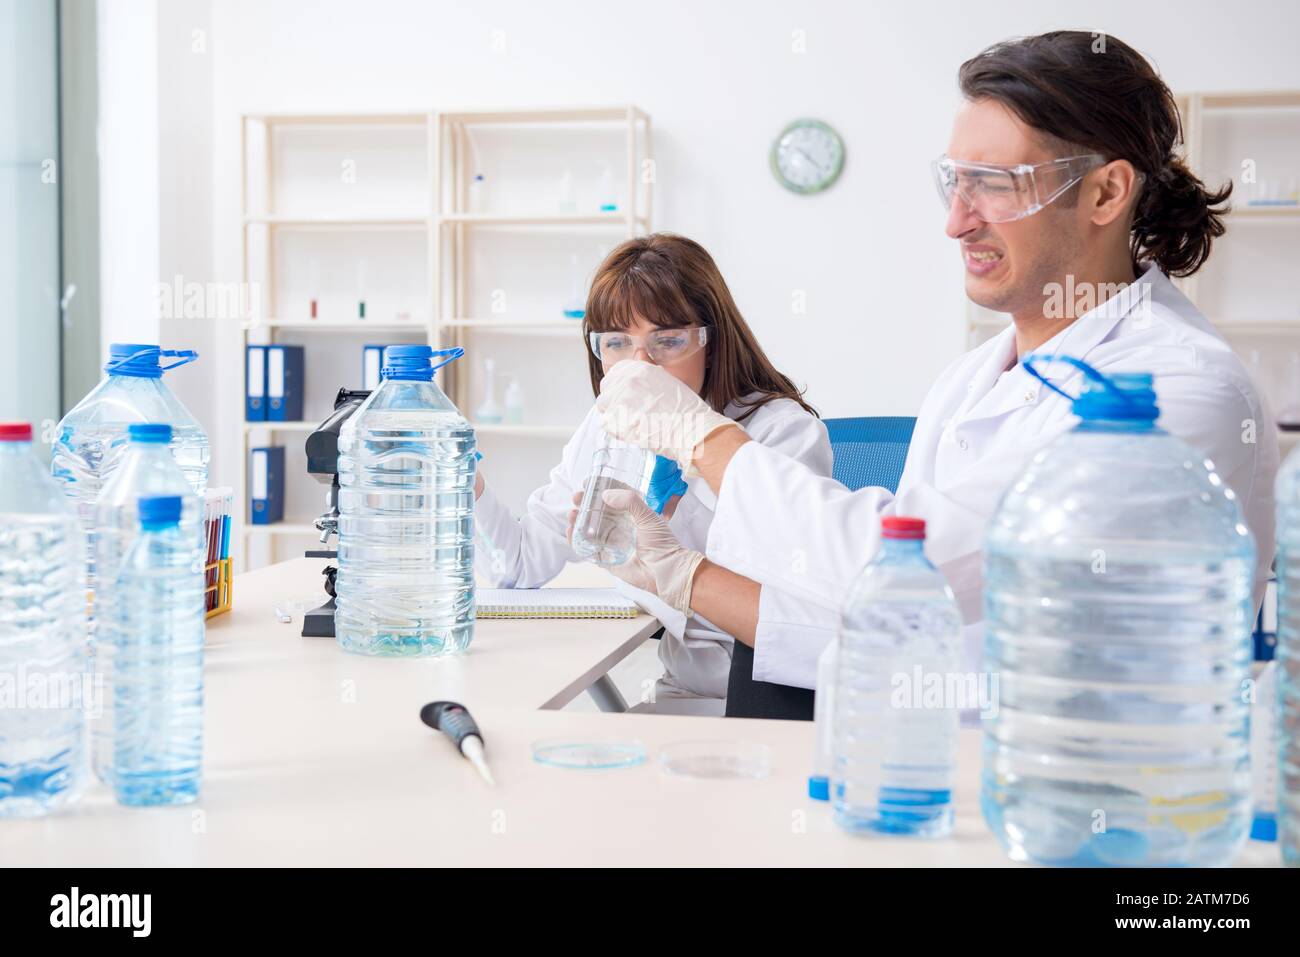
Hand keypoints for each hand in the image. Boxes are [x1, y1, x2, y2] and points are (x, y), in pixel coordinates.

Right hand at [567, 488, 704, 615]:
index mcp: (633, 514)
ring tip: (572, 514)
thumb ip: (630, 501)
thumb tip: (606, 494)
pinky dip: (577, 540)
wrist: (665, 571)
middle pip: (599, 511)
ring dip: (579, 520)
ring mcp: (614, 543)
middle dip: (586, 503)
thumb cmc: (662, 543)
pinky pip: (588, 549)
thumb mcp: (649, 516)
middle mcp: (622, 526)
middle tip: (577, 497)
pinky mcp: (607, 559)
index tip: (589, 482)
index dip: (601, 488)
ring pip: (591, 529)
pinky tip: (572, 531)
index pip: (615, 496)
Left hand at [595, 361, 737, 475]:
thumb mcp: (667, 378)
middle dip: (614, 397)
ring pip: (604, 404)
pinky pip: (606, 422)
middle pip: (607, 387)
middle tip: (628, 409)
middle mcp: (627, 381)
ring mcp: (620, 400)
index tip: (626, 394)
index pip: (615, 372)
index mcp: (639, 368)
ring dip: (613, 411)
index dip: (619, 385)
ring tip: (630, 419)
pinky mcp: (617, 421)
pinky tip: (630, 429)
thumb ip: (647, 366)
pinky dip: (614, 427)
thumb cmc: (685, 409)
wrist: (690, 430)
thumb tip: (638, 352)